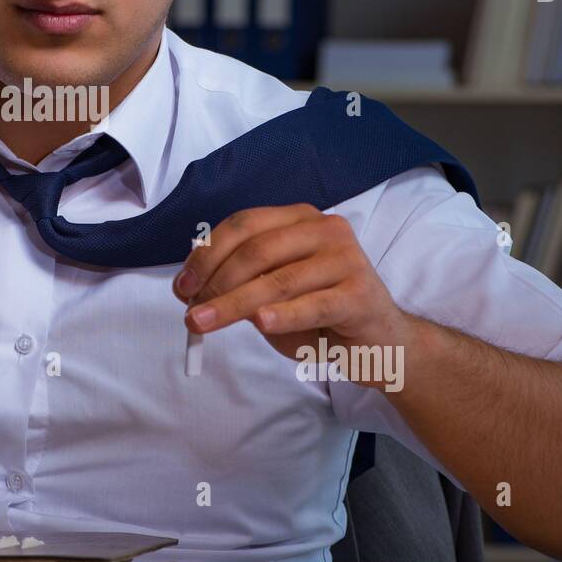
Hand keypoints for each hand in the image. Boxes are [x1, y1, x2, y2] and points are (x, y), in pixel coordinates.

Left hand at [172, 204, 411, 385]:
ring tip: (204, 323)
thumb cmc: (319, 314)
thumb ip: (241, 280)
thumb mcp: (273, 291)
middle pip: (257, 250)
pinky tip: (260, 321)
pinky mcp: (361, 294)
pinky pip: (313, 304)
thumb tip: (191, 287)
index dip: (207, 254)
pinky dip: (283, 313)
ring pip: (278, 280)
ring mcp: (346, 259)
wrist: (380, 342)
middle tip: (191, 312)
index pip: (244, 225)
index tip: (182, 286)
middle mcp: (324, 229)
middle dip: (215, 281)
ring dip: (233, 304)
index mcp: (299, 219)